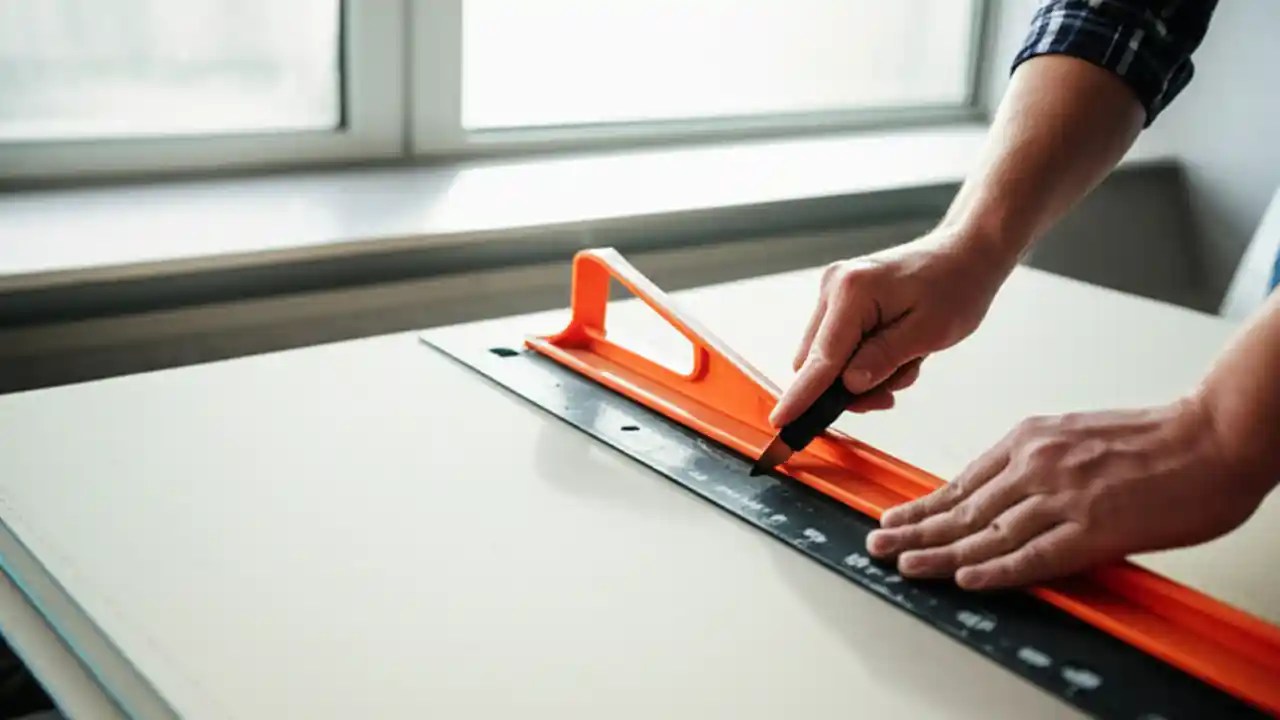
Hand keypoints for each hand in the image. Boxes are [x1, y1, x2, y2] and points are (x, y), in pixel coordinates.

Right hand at [770, 231, 1009, 426]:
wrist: (965, 253)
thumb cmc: (955, 285)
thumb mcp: (929, 331)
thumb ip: (884, 359)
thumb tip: (849, 385)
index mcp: (852, 292)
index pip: (821, 359)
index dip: (801, 397)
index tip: (781, 423)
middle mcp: (834, 287)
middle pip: (815, 361)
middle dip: (847, 388)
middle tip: (889, 394)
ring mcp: (834, 292)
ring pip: (826, 357)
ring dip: (861, 374)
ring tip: (905, 363)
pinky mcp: (841, 299)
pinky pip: (838, 345)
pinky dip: (864, 360)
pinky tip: (896, 352)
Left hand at [866, 398, 1268, 589]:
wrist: (1213, 436)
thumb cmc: (1154, 438)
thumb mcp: (1077, 435)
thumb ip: (1038, 462)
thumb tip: (1006, 490)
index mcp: (1030, 440)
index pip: (963, 481)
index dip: (924, 505)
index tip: (895, 518)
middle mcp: (1036, 466)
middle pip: (962, 507)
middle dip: (915, 529)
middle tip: (878, 544)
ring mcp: (1063, 497)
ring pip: (986, 533)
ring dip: (940, 553)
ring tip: (904, 564)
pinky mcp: (1093, 528)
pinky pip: (1034, 555)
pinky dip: (997, 570)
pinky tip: (966, 579)